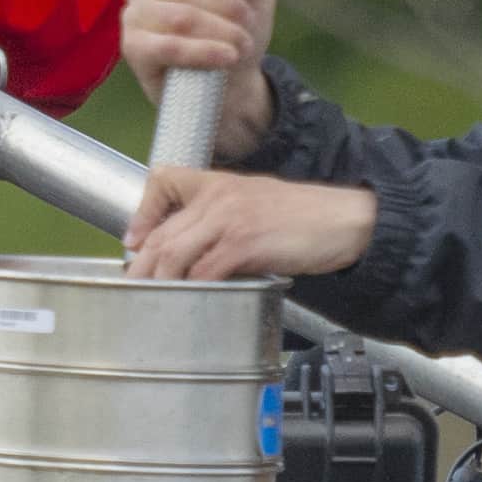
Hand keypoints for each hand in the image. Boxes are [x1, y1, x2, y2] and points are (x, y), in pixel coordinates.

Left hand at [123, 166, 380, 287]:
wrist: (348, 219)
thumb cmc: (307, 218)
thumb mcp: (256, 205)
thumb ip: (222, 220)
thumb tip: (194, 255)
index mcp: (219, 183)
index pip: (163, 180)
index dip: (142, 212)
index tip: (133, 241)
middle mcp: (220, 196)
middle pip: (162, 232)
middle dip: (142, 265)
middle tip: (134, 288)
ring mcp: (231, 219)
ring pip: (175, 253)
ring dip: (160, 282)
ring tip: (155, 300)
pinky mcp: (246, 244)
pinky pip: (205, 271)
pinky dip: (193, 289)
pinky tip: (192, 301)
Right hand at [125, 0, 279, 84]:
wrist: (234, 81)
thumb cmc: (238, 27)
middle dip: (228, 6)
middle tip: (248, 25)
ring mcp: (134, 16)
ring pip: (181, 17)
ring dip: (222, 32)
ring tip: (242, 45)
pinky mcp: (134, 49)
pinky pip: (168, 47)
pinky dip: (202, 52)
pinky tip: (226, 57)